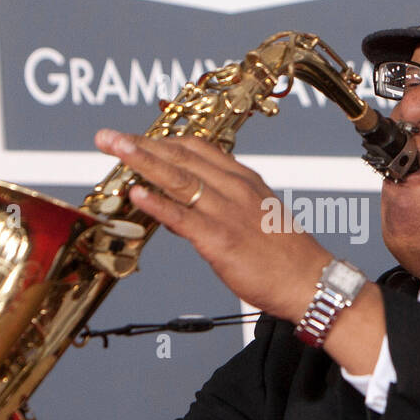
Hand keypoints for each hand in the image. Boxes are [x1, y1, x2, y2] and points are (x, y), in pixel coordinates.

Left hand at [93, 129, 331, 322]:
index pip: (198, 149)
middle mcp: (235, 188)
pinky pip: (183, 217)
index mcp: (244, 180)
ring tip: (114, 149)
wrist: (310, 282)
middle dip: (141, 143)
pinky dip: (157, 202)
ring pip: (178, 178)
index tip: (137, 136)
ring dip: (141, 161)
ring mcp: (227, 212)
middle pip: (181, 157)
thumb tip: (187, 204)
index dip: (163, 140)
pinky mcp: (221, 239)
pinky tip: (136, 193)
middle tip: (108, 136)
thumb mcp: (258, 215)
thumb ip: (224, 205)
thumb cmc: (286, 256)